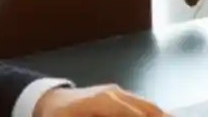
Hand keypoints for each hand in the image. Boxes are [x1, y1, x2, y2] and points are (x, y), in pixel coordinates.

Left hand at [33, 85, 165, 115]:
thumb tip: (128, 116)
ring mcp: (116, 92)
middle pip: (146, 107)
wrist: (46, 100)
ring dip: (160, 114)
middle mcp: (114, 93)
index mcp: (103, 101)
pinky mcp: (116, 95)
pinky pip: (139, 103)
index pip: (133, 114)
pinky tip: (160, 116)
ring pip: (146, 104)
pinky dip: (152, 111)